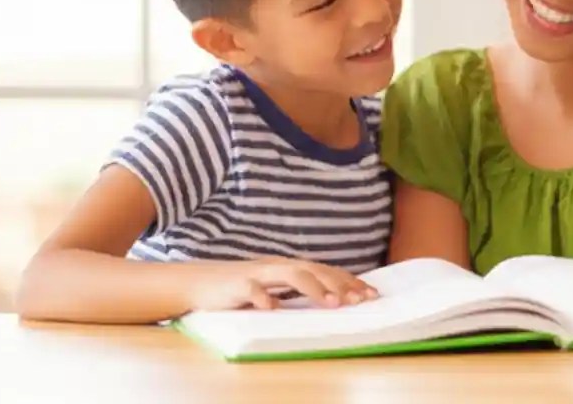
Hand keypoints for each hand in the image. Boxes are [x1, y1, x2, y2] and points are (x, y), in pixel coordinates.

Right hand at [186, 257, 378, 311]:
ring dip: (313, 288)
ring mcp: (259, 272)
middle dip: (339, 284)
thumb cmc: (243, 286)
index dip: (349, 281)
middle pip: (315, 270)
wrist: (201, 281)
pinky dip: (263, 297)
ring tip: (331, 303)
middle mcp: (279, 265)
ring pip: (291, 274)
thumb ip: (300, 289)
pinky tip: (272, 307)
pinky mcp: (237, 284)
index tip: (371, 294)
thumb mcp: (277, 286)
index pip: (326, 271)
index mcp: (290, 267)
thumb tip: (334, 298)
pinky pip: (252, 289)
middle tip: (360, 300)